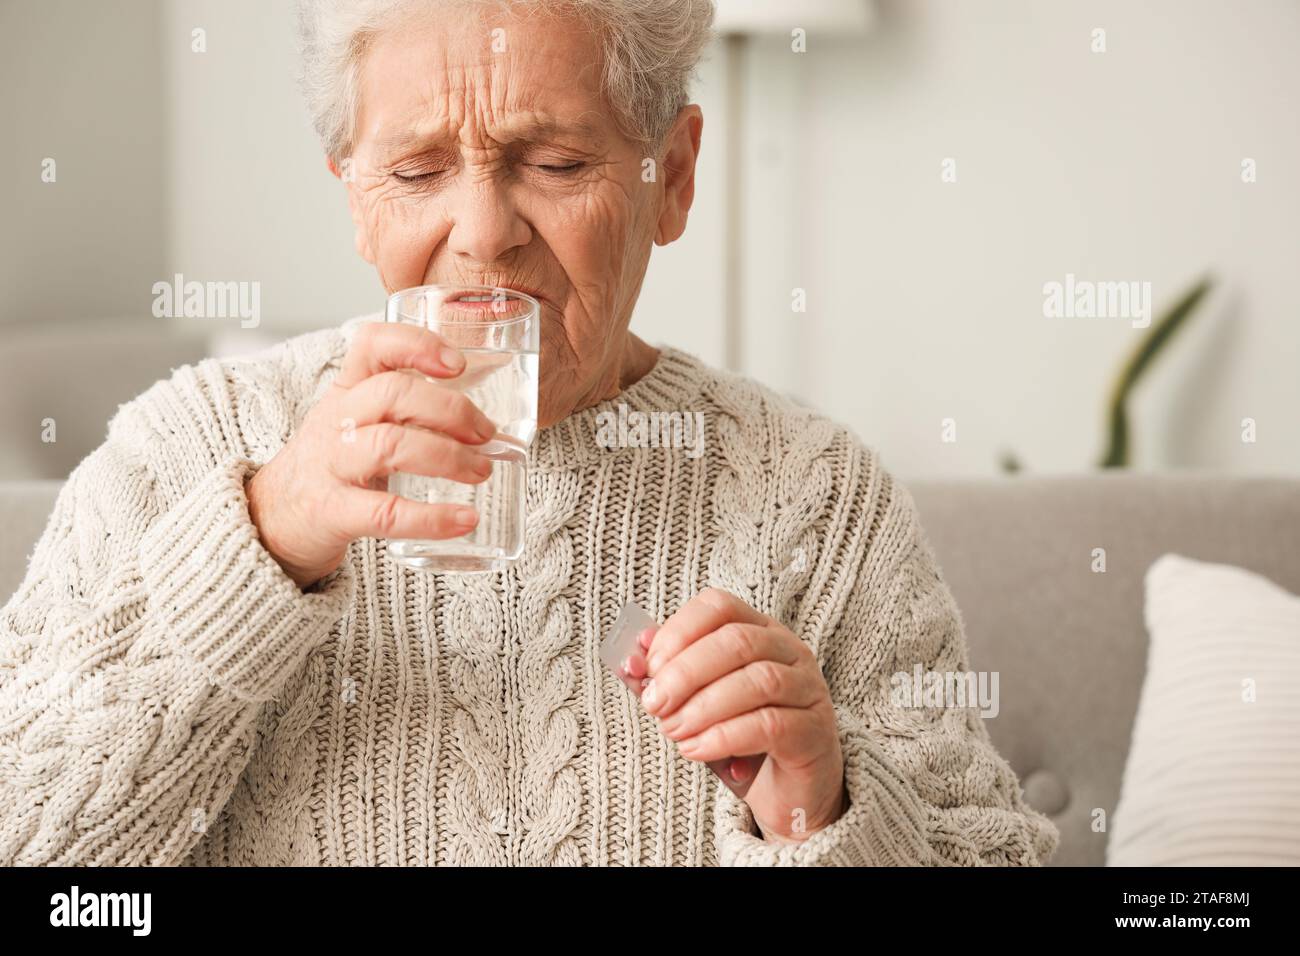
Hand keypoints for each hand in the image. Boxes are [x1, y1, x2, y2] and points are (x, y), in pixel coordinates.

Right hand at [245, 321, 498, 588]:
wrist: (271, 519)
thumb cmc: (330, 463)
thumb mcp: (355, 418)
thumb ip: (404, 404)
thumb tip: (482, 409)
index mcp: (346, 391)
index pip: (372, 344)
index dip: (417, 344)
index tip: (458, 363)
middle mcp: (336, 421)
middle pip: (393, 393)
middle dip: (451, 409)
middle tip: (486, 432)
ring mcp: (332, 466)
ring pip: (390, 445)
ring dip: (448, 457)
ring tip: (481, 470)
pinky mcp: (333, 513)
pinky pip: (386, 512)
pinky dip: (432, 518)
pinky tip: (465, 520)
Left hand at [639, 588, 847, 842]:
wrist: (791, 788)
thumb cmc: (742, 736)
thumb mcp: (703, 701)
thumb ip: (672, 678)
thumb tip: (632, 659)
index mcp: (760, 630)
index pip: (719, 606)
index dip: (679, 630)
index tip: (649, 666)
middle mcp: (789, 652)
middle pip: (737, 642)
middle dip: (685, 672)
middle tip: (655, 704)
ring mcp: (807, 690)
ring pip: (757, 681)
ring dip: (703, 706)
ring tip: (673, 730)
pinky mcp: (812, 732)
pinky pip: (769, 725)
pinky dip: (723, 736)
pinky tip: (696, 749)